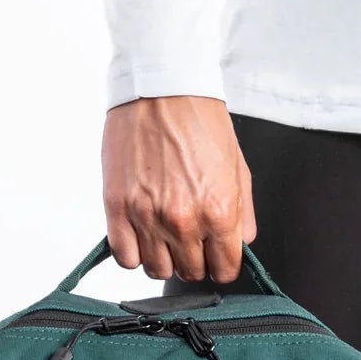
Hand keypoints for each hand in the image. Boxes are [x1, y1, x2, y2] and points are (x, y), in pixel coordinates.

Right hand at [102, 95, 255, 282]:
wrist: (162, 86)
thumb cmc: (201, 122)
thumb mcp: (238, 170)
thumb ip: (243, 216)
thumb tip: (240, 246)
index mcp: (219, 212)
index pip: (224, 271)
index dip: (221, 264)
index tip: (214, 253)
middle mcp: (183, 220)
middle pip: (190, 273)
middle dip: (193, 259)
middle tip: (189, 236)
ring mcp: (147, 216)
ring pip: (157, 270)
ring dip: (163, 257)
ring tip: (164, 233)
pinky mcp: (117, 207)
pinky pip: (125, 257)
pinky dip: (134, 253)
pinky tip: (141, 234)